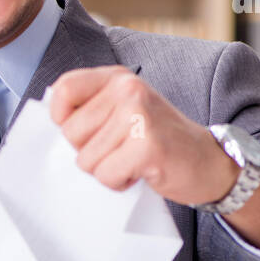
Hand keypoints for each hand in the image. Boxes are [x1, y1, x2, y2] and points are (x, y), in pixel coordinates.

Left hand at [47, 65, 238, 205]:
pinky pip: (105, 175)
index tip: (85, 133)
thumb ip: (91, 109)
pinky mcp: (147, 144)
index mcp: (118, 77)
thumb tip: (49, 119)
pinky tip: (141, 172)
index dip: (62, 120)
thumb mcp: (125, 111)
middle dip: (89, 152)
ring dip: (106, 170)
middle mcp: (128, 88)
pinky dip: (119, 183)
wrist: (210, 163)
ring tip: (132, 160)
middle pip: (70, 133)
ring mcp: (139, 114)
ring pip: (86, 159)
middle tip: (120, 150)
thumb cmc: (158, 141)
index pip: (63, 90)